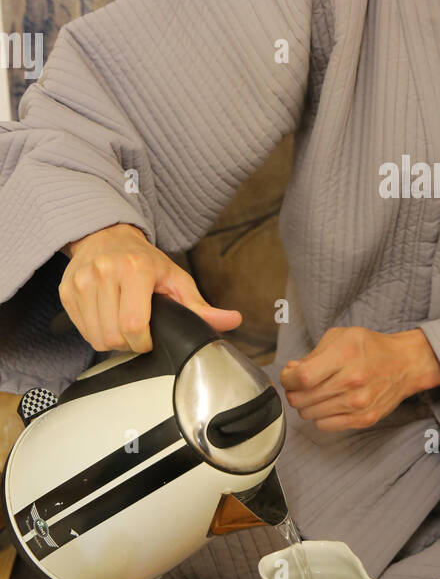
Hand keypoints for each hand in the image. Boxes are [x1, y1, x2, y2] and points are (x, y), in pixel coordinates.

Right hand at [59, 222, 242, 353]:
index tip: (149, 340)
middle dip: (128, 344)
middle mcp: (105, 272)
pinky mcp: (67, 290)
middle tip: (137, 331)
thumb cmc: (145, 260)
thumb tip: (233, 320)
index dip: (142, 343)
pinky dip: (96, 332)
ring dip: (112, 340)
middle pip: (113, 336)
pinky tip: (107, 317)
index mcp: (135, 269)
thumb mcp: (177, 279)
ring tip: (122, 323)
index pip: (133, 325)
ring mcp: (82, 280)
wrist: (107, 235)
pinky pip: (81, 330)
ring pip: (96, 337)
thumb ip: (202, 307)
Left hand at [280, 326, 439, 431]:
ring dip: (307, 404)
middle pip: (302, 399)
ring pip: (309, 414)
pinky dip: (320, 416)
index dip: (288, 379)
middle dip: (294, 391)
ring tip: (318, 392)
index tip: (289, 375)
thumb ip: (313, 355)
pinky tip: (330, 403)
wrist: (406, 364)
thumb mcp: (341, 337)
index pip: (302, 377)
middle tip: (302, 384)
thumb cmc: (372, 348)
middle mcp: (352, 381)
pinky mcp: (363, 419)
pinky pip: (324, 425)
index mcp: (345, 356)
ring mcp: (358, 404)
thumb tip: (291, 373)